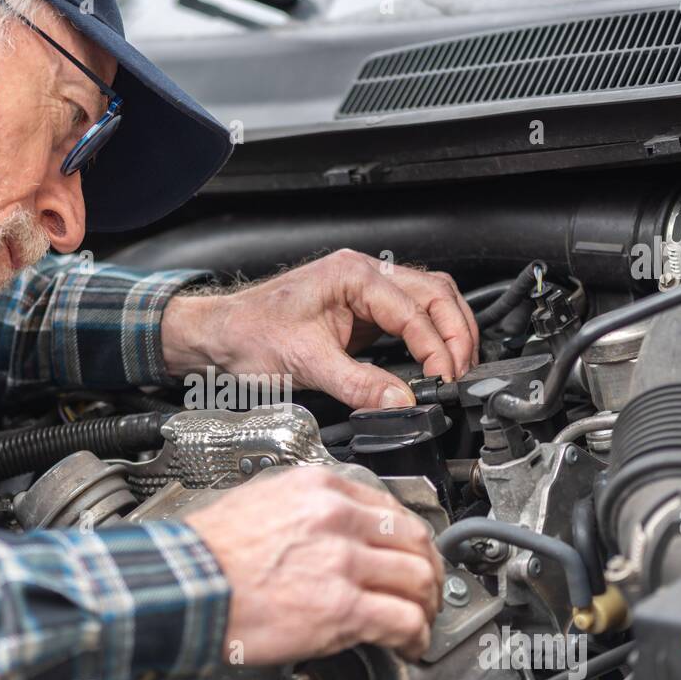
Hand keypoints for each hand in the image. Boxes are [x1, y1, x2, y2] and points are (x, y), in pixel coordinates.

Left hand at [162, 248, 478, 409]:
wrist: (218, 337)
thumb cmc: (248, 334)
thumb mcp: (305, 363)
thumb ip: (357, 385)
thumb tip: (399, 403)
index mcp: (352, 276)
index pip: (414, 308)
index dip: (435, 346)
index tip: (443, 378)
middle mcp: (363, 276)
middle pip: (435, 293)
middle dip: (456, 333)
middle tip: (462, 372)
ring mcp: (364, 293)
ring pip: (428, 301)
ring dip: (449, 332)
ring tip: (457, 367)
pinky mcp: (361, 315)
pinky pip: (409, 319)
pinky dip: (429, 339)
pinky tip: (434, 361)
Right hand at [183, 466, 441, 665]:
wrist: (184, 586)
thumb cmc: (206, 554)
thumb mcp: (260, 503)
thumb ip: (306, 512)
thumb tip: (335, 533)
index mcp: (319, 489)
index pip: (390, 509)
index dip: (410, 539)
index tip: (411, 555)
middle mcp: (337, 519)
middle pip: (414, 541)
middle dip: (429, 571)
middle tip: (427, 591)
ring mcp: (343, 562)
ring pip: (417, 580)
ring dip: (427, 605)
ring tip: (421, 622)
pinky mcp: (342, 608)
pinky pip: (402, 620)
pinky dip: (415, 635)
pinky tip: (409, 644)